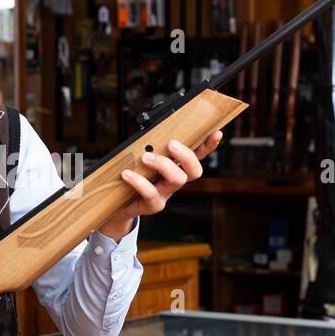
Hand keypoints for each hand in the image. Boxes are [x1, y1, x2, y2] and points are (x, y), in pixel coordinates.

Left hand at [96, 132, 222, 240]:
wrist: (118, 204)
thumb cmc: (132, 177)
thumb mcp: (141, 159)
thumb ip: (149, 147)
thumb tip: (149, 131)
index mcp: (175, 166)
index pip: (197, 155)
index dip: (208, 146)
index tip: (215, 133)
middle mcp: (175, 180)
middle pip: (194, 171)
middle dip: (186, 155)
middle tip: (171, 144)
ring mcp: (166, 193)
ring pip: (177, 180)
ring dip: (163, 165)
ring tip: (145, 157)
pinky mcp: (153, 205)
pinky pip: (151, 194)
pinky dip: (139, 182)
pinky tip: (127, 174)